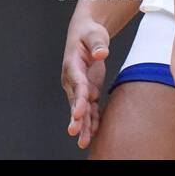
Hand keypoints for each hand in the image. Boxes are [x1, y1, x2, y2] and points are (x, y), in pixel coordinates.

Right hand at [61, 11, 110, 148]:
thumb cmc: (89, 32)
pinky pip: (90, 108)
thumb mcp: (94, 34)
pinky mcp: (88, 90)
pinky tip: (93, 134)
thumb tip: (101, 53)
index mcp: (72, 65)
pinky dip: (91, 121)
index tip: (79, 113)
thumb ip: (97, 43)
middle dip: (75, 118)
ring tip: (83, 142)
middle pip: (75, 101)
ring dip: (83, 125)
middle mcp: (73, 79)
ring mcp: (80, 86)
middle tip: (74, 132)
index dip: (78, 99)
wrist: (85, 34)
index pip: (76, 84)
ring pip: (81, 109)